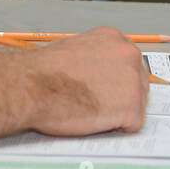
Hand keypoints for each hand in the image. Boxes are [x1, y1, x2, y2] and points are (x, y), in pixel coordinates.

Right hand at [21, 27, 149, 134]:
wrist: (32, 86)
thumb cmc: (43, 71)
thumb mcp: (73, 50)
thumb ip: (93, 58)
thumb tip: (97, 71)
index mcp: (114, 39)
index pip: (128, 63)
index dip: (115, 81)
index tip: (105, 90)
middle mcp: (129, 55)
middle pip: (137, 83)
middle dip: (120, 97)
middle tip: (96, 105)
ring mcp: (133, 81)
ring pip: (136, 104)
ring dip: (118, 112)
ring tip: (90, 111)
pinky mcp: (131, 107)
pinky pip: (132, 125)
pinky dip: (116, 129)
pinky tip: (95, 121)